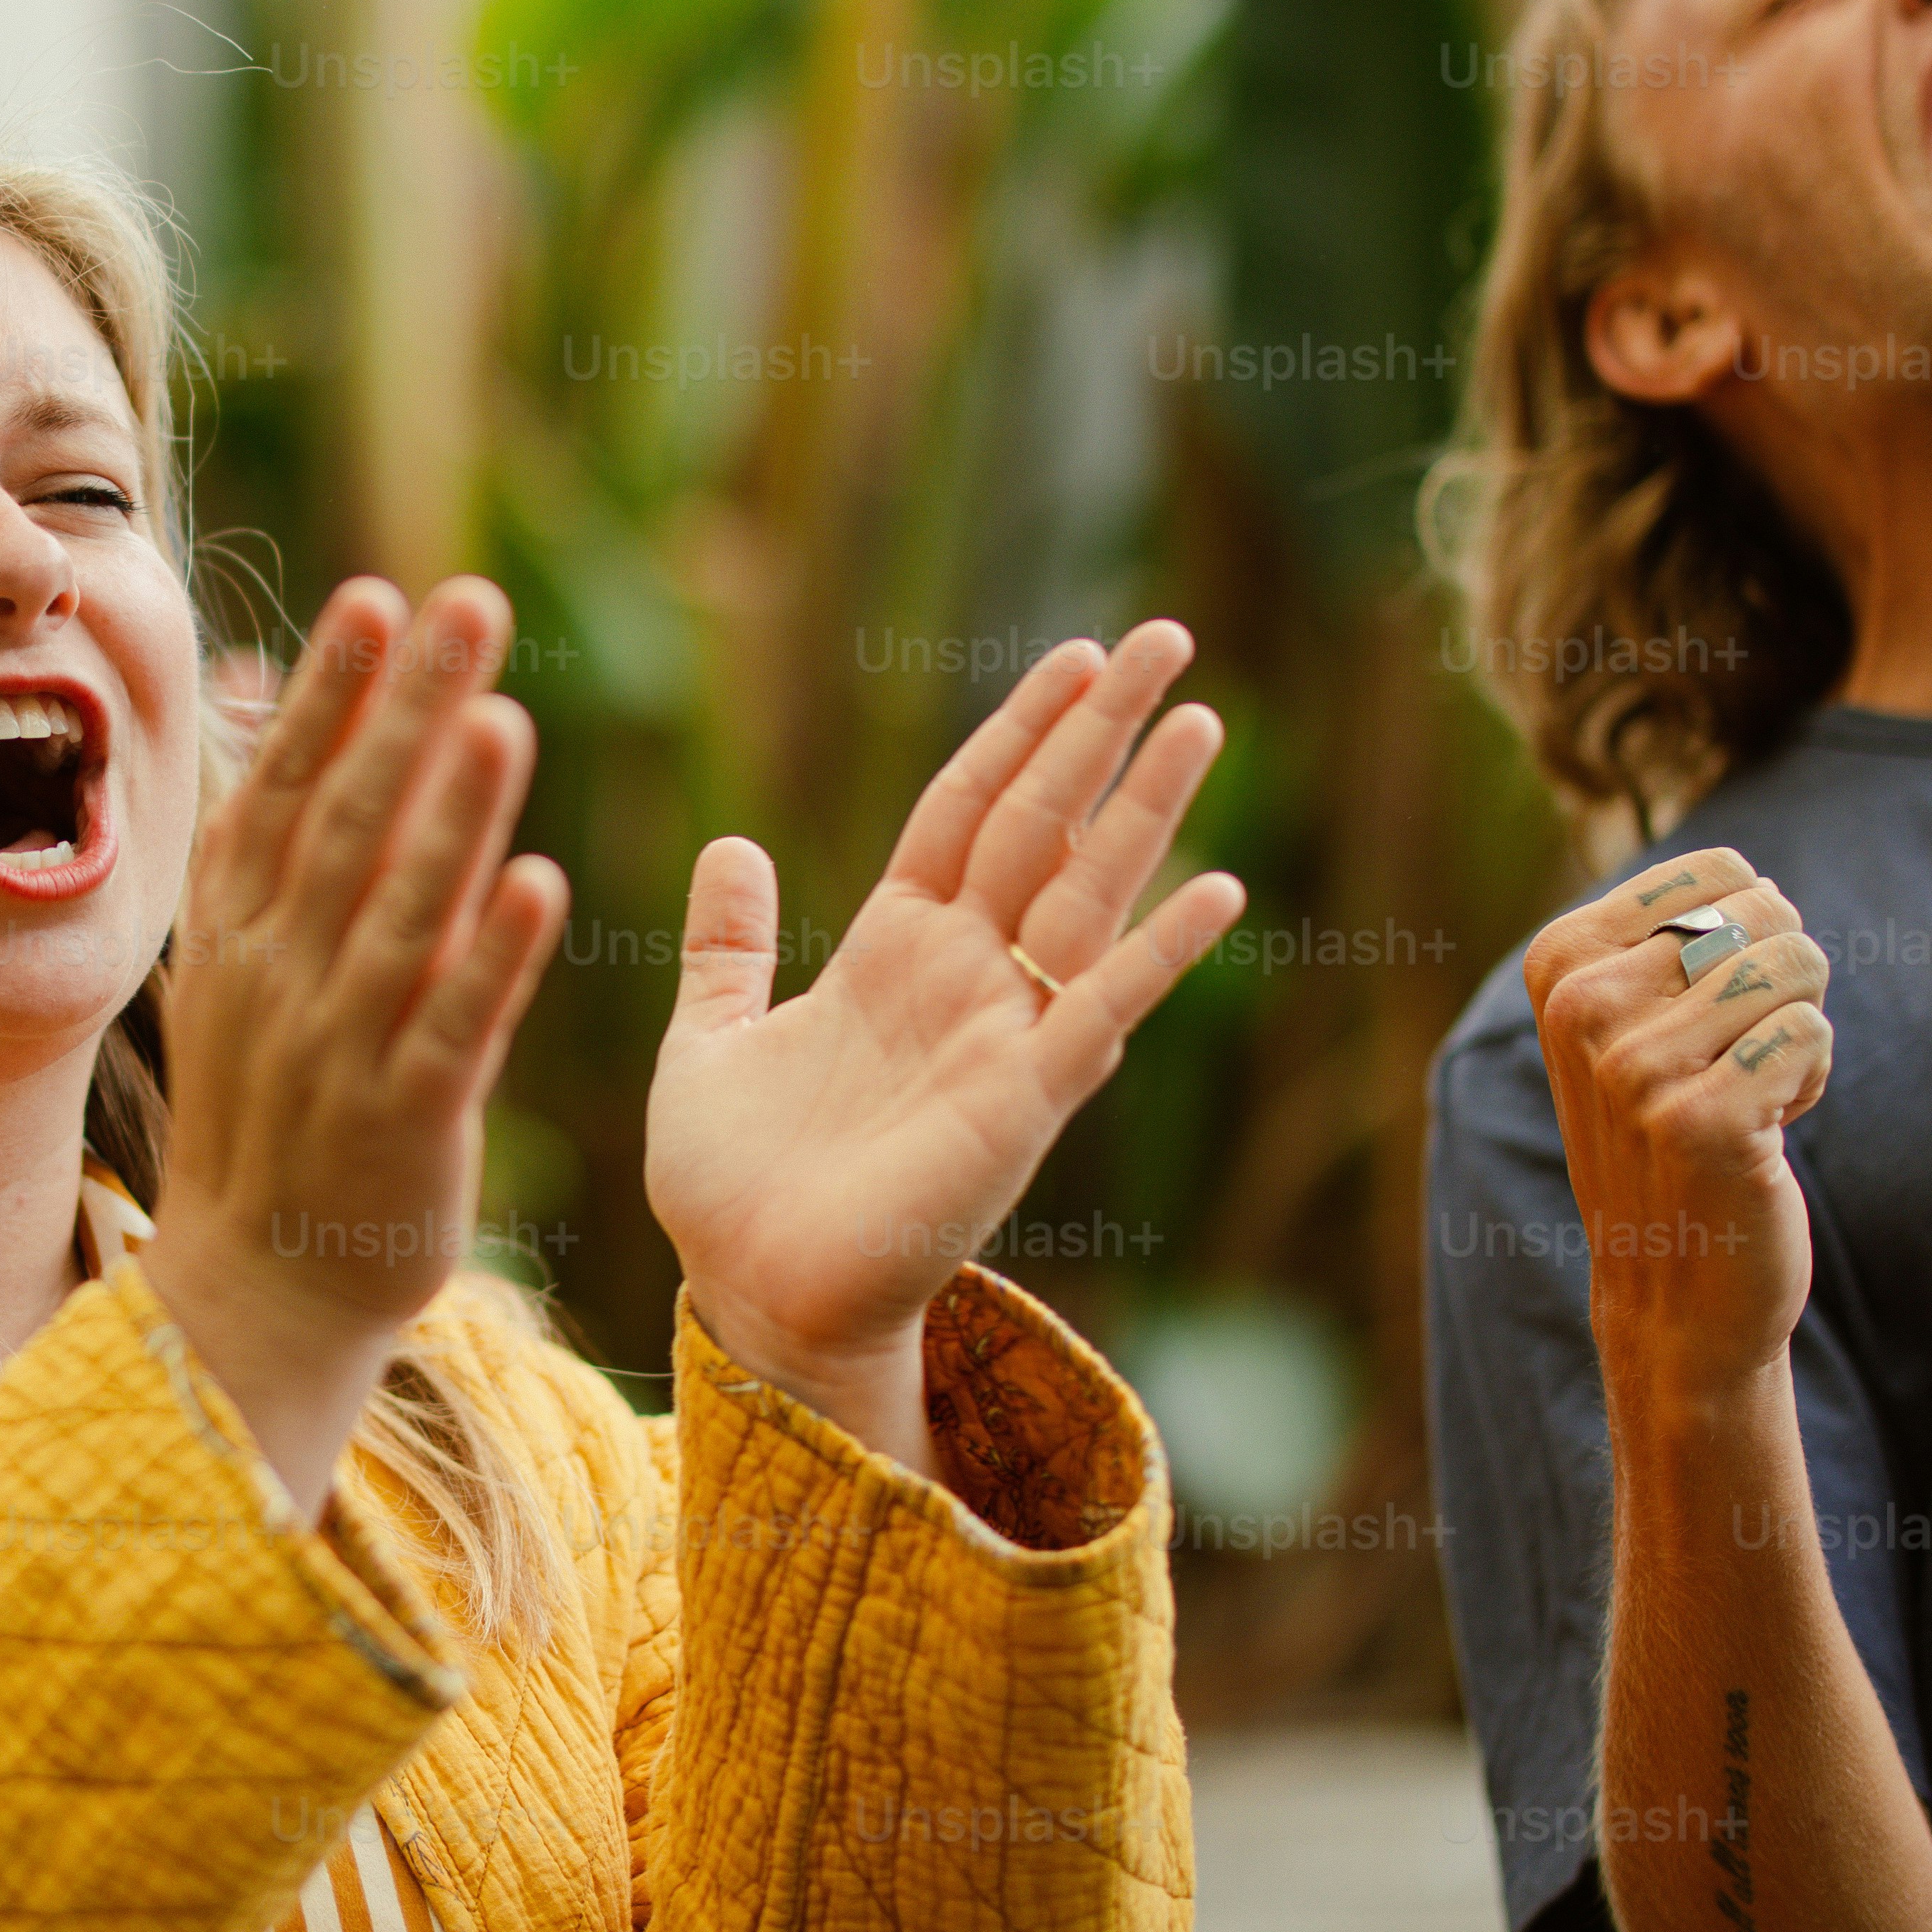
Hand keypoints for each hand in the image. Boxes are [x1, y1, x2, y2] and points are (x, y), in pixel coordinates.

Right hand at [141, 578, 566, 1513]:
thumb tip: (279, 707)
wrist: (257, 1292)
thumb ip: (275, 855)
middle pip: (349, 823)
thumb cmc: (270, 1112)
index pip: (284, 789)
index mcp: (235, 935)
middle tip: (468, 605)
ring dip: (454, 815)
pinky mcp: (405, 1124)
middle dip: (407, 709)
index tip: (377, 597)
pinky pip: (455, 1029)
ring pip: (402, 914)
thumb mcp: (241, 975)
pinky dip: (494, 958)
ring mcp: (337, 1051)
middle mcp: (278, 978)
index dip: (329, 693)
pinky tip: (539, 883)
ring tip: (504, 718)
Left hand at [644, 623, 1240, 1457]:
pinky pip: (1098, 1011)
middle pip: (1041, 823)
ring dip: (1141, 808)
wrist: (753, 1296)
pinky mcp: (1019, 1102)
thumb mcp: (711, 1039)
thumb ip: (730, 946)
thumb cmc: (733, 1187)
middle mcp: (961, 977)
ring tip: (1199, 718)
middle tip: (1166, 635)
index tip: (1070, 654)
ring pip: (1083, 893)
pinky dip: (1156, 951)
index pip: (968, 810)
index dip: (1016, 733)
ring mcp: (1000, 1034)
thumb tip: (733, 845)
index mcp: (892, 951)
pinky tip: (1220, 887)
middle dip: (1097, 730)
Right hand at [1516, 845, 1830, 1426]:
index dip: (1748, 937)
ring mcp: (1633, 1067)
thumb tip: (1757, 882)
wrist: (1672, 1293)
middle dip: (1779, 985)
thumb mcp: (1634, 1023)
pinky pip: (1812, 1032)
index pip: (1722, 869)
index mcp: (1560, 960)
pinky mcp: (1698, 1121)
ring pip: (1797, 966)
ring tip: (1747, 1098)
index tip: (1705, 1016)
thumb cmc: (1671, 1139)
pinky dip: (1811, 1081)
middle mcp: (1582, 1006)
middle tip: (1731, 1064)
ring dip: (1798, 1035)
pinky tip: (1764, 1135)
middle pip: (1766, 912)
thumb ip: (1672, 939)